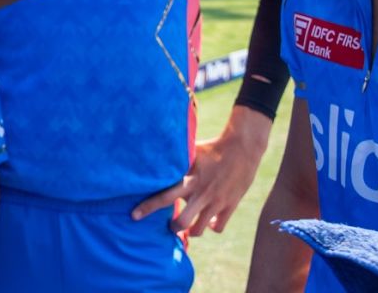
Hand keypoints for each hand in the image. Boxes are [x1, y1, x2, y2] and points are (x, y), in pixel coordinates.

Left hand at [131, 106, 271, 236]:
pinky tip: (209, 220)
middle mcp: (202, 194)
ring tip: (188, 227)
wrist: (243, 147)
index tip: (134, 216)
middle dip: (173, 228)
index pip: (164, 196)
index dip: (148, 208)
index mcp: (190, 179)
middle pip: (181, 222)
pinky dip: (212, 226)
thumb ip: (177, 160)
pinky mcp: (230, 206)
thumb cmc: (214, 147)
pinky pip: (218, 228)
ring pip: (199, 230)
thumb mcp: (193, 151)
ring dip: (191, 231)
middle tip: (171, 226)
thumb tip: (154, 156)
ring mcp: (217, 202)